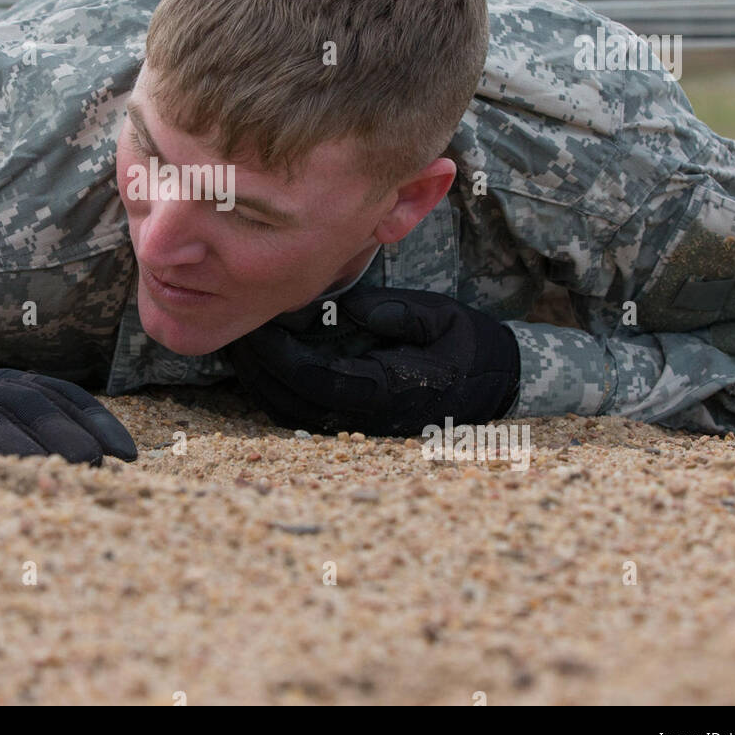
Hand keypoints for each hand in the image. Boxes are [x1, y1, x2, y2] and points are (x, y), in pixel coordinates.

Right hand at [0, 369, 136, 464]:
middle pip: (30, 404)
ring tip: (54, 475)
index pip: (63, 395)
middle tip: (94, 466)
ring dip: (24, 448)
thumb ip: (43, 426)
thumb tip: (108, 463)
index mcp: (10, 381)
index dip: (96, 422)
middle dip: (66, 433)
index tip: (126, 457)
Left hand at [223, 286, 519, 436]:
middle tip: (236, 333)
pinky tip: (264, 363)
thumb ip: (392, 312)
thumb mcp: (439, 317)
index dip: (279, 357)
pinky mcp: (356, 424)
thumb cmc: (469, 345)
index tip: (257, 328)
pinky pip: (303, 414)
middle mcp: (367, 418)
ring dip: (261, 382)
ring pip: (292, 414)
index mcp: (386, 391)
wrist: (499, 384)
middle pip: (292, 403)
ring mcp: (360, 427)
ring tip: (242, 346)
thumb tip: (344, 307)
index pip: (315, 380)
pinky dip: (276, 390)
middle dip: (258, 369)